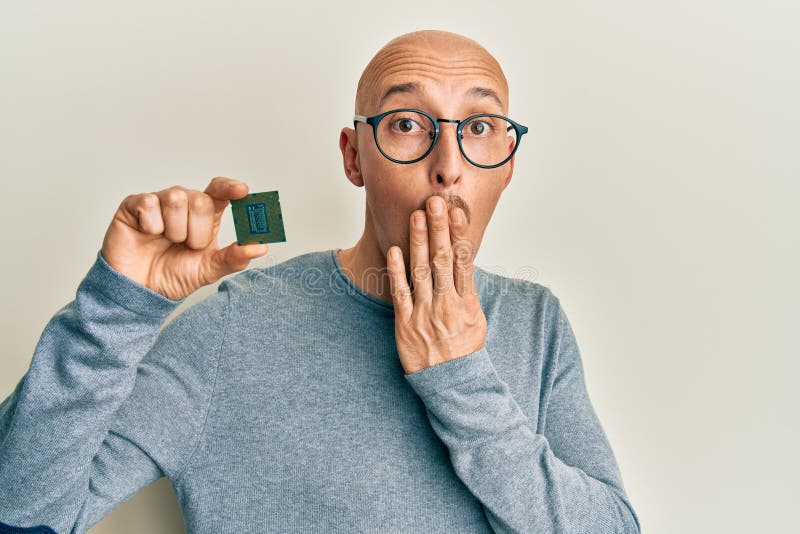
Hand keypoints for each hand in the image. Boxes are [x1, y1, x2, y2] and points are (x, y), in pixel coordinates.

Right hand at [101, 176, 268, 300]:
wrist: (140, 291)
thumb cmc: (173, 276)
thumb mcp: (209, 270)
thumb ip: (234, 258)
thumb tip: (261, 248)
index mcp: (204, 216)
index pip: (220, 191)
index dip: (231, 188)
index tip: (242, 190)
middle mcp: (184, 204)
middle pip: (201, 199)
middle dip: (198, 230)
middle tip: (188, 246)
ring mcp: (159, 202)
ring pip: (176, 198)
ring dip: (175, 229)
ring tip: (167, 242)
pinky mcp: (134, 205)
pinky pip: (149, 203)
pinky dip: (152, 226)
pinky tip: (148, 235)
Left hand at [386, 195, 487, 373]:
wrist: (451, 383)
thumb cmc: (464, 349)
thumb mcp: (476, 319)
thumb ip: (468, 291)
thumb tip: (463, 264)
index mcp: (466, 302)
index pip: (462, 261)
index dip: (458, 235)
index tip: (456, 212)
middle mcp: (446, 304)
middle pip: (442, 259)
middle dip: (438, 229)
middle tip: (435, 202)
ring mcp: (424, 312)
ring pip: (421, 270)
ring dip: (418, 241)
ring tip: (416, 216)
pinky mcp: (405, 323)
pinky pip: (400, 293)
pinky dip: (397, 271)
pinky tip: (395, 250)